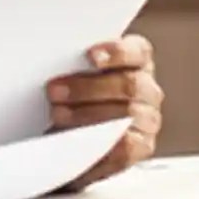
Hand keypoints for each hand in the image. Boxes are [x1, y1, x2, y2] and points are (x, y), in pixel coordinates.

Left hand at [46, 35, 162, 189]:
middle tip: (53, 91)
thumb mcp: (69, 71)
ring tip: (57, 113)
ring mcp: (148, 118)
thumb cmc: (70, 91)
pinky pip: (126, 147)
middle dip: (87, 87)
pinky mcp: (142, 145)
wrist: (69, 131)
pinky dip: (99, 143)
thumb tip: (50, 55)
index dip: (116, 52)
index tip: (90, 56)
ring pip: (127, 115)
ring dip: (87, 115)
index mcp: (135, 61)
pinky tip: (75, 139)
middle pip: (128, 85)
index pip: (136, 51)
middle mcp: (146, 87)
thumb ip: (70, 61)